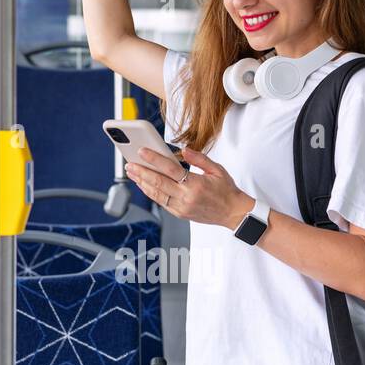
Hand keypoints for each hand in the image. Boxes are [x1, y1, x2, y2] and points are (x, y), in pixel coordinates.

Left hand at [125, 147, 253, 229]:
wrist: (233, 214)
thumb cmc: (227, 191)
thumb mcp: (217, 170)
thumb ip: (199, 159)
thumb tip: (183, 151)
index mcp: (196, 185)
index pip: (170, 169)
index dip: (154, 159)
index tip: (142, 151)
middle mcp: (186, 198)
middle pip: (158, 183)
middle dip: (141, 172)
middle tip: (130, 164)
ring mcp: (182, 208)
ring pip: (156, 195)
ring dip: (142, 183)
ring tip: (133, 173)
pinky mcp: (180, 214)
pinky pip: (161, 202)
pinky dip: (151, 193)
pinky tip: (144, 185)